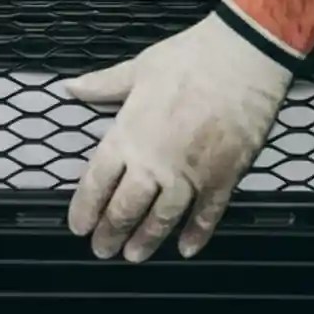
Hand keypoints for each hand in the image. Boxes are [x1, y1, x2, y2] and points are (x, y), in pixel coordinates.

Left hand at [63, 0, 302, 262]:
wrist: (243, 57)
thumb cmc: (189, 58)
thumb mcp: (138, 68)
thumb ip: (102, 85)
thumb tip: (70, 87)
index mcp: (127, 136)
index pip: (96, 183)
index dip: (85, 210)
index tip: (79, 226)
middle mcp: (154, 163)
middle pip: (125, 210)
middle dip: (110, 233)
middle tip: (102, 250)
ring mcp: (189, 176)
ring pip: (161, 220)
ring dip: (145, 241)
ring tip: (133, 256)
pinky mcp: (223, 179)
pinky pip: (207, 216)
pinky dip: (196, 235)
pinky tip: (186, 249)